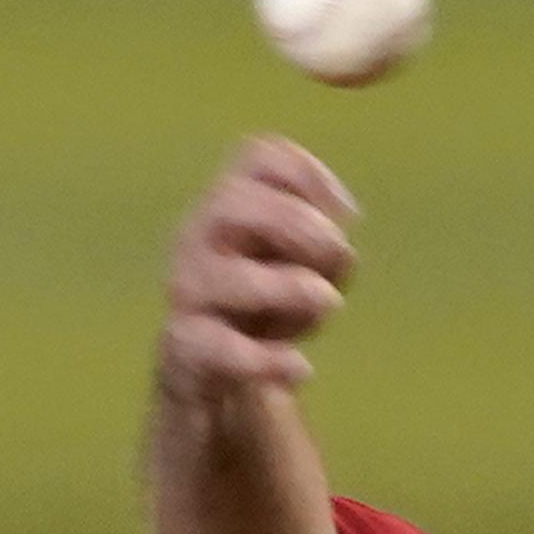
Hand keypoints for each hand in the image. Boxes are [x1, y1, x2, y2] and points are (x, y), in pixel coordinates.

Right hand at [158, 136, 358, 402]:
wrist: (211, 376)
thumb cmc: (265, 308)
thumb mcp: (302, 267)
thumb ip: (324, 247)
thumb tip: (337, 250)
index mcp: (229, 206)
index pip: (259, 157)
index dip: (311, 177)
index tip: (349, 217)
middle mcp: (198, 237)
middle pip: (234, 200)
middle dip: (299, 224)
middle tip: (339, 257)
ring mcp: (187, 291)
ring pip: (231, 278)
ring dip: (291, 288)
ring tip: (328, 304)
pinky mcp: (184, 347)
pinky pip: (222, 349)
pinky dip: (268, 360)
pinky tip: (301, 367)